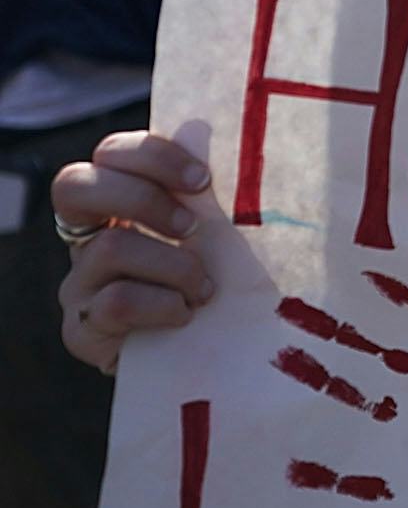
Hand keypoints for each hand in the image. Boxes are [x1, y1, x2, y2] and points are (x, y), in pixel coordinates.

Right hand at [53, 129, 217, 372]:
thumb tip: (233, 151)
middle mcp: (85, 237)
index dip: (152, 156)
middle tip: (193, 228)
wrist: (200, 356)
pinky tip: (185, 315)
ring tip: (205, 288)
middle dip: (145, 199)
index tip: (203, 179)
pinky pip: (115, 302)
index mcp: (117, 203)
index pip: (109, 153)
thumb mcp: (217, 235)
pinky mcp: (81, 329)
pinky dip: (162, 305)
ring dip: (174, 264)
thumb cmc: (218, 282)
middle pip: (75, 185)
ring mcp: (78, 283)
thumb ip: (212, 199)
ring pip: (110, 246)